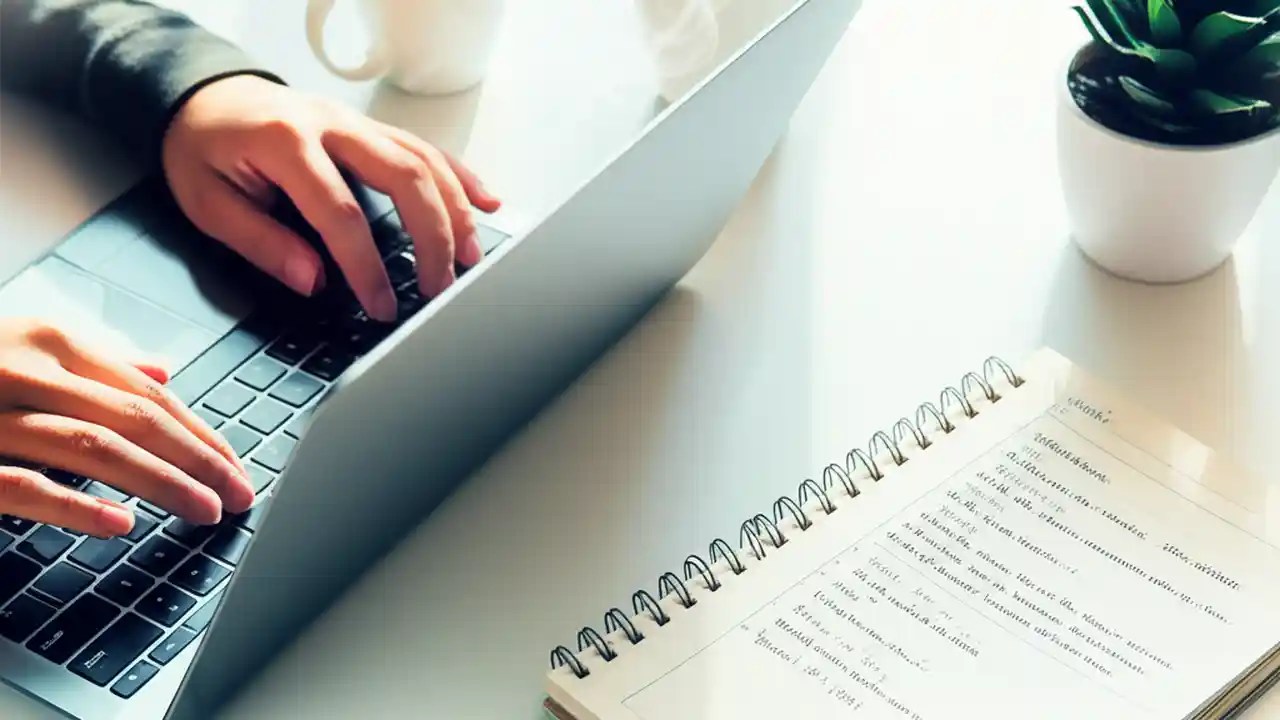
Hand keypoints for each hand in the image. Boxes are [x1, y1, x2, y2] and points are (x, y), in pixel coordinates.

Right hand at [0, 319, 254, 536]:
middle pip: (134, 417)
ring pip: (92, 445)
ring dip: (160, 480)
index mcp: (50, 343)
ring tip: (205, 509)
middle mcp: (26, 372)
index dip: (200, 434)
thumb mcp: (22, 348)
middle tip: (238, 495)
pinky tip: (121, 522)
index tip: (237, 468)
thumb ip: (92, 365)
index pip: (147, 394)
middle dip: (197, 459)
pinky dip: (75, 505)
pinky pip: (22, 485)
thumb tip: (162, 372)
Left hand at [161, 75, 501, 321]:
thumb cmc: (204, 148)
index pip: (341, 211)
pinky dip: (460, 176)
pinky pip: (426, 147)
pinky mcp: (371, 127)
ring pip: (424, 160)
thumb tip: (311, 279)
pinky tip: (486, 204)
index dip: (366, 265)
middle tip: (439, 285)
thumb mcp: (208, 201)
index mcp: (286, 142)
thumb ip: (259, 241)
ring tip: (470, 257)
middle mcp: (331, 125)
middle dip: (432, 236)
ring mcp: (357, 122)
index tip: (381, 305)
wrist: (203, 97)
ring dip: (456, 210)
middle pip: (404, 176)